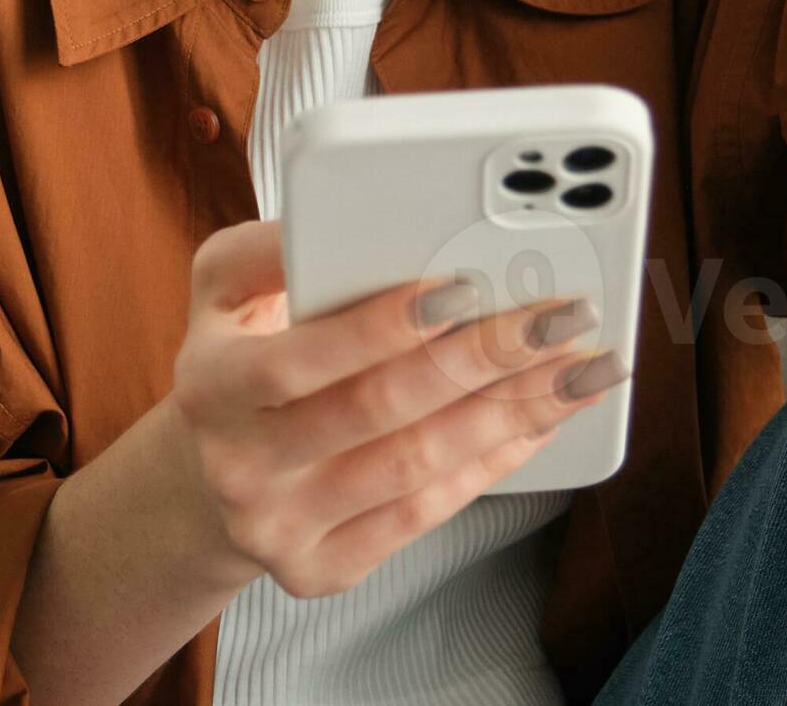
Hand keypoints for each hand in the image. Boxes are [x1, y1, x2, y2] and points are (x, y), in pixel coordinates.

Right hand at [156, 218, 624, 599]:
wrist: (207, 483)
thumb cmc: (238, 362)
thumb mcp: (223, 292)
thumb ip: (269, 249)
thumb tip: (345, 219)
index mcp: (211, 385)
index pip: (301, 357)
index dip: (384, 326)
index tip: (464, 287)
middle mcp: (241, 465)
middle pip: (377, 411)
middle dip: (482, 359)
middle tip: (560, 317)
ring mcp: (282, 526)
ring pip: (416, 467)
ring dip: (511, 413)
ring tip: (579, 367)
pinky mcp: (325, 567)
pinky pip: (425, 513)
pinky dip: (492, 462)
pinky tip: (539, 420)